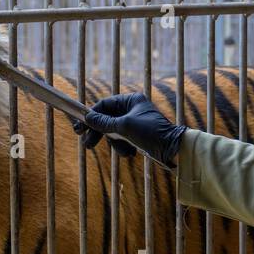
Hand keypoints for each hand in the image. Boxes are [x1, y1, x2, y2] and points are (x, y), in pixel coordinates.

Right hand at [70, 92, 186, 168]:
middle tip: (87, 144)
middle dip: (99, 133)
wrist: (173, 149)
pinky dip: (124, 148)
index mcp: (131, 100)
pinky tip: (131, 153)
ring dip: (115, 144)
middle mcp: (132, 109)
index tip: (81, 127)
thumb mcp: (125, 127)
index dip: (92, 116)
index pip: (105, 105)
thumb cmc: (151, 133)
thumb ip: (105, 123)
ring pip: (114, 133)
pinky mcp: (138, 136)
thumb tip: (87, 117)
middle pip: (107, 119)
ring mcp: (135, 123)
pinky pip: (123, 141)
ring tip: (124, 151)